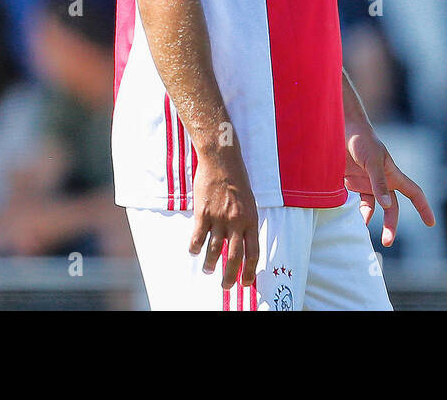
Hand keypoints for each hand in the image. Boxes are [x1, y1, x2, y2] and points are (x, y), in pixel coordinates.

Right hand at [188, 149, 258, 289]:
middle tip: (225, 287)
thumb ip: (246, 221)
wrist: (222, 160)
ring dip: (210, 264)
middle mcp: (237, 222)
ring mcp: (219, 218)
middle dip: (230, 276)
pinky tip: (193, 252)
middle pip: (234, 257)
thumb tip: (241, 242)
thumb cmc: (237, 179)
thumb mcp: (249, 201)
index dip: (250, 271)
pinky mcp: (203, 213)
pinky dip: (195, 248)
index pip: (253, 252)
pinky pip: (198, 237)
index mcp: (251, 219)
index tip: (246, 283)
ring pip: (214, 250)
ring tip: (207, 270)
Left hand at [345, 122, 435, 246]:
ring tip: (363, 228)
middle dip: (391, 225)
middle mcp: (382, 182)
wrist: (339, 130)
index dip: (424, 207)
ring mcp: (367, 184)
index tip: (431, 223)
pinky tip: (351, 216)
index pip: (414, 193)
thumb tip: (386, 206)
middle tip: (387, 242)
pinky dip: (356, 211)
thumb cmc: (362, 141)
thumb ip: (378, 183)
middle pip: (392, 208)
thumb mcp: (372, 161)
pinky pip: (356, 203)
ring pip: (373, 208)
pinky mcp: (352, 184)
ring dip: (369, 219)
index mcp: (393, 175)